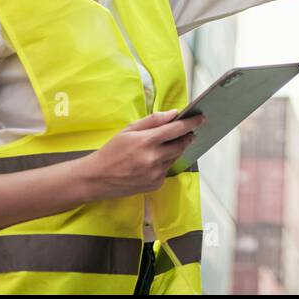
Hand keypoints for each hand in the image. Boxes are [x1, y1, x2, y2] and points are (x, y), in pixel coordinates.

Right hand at [82, 109, 204, 198]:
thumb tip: (173, 114)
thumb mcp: (129, 129)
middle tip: (188, 132)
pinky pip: (166, 170)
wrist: (97, 178)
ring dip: (174, 150)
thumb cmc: (112, 150)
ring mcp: (156, 173)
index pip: (176, 129)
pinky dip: (163, 163)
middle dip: (186, 137)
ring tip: (161, 146)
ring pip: (174, 158)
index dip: (191, 123)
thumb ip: (153, 120)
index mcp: (147, 141)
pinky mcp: (155, 184)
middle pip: (181, 145)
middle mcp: (154, 158)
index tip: (201, 118)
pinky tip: (150, 162)